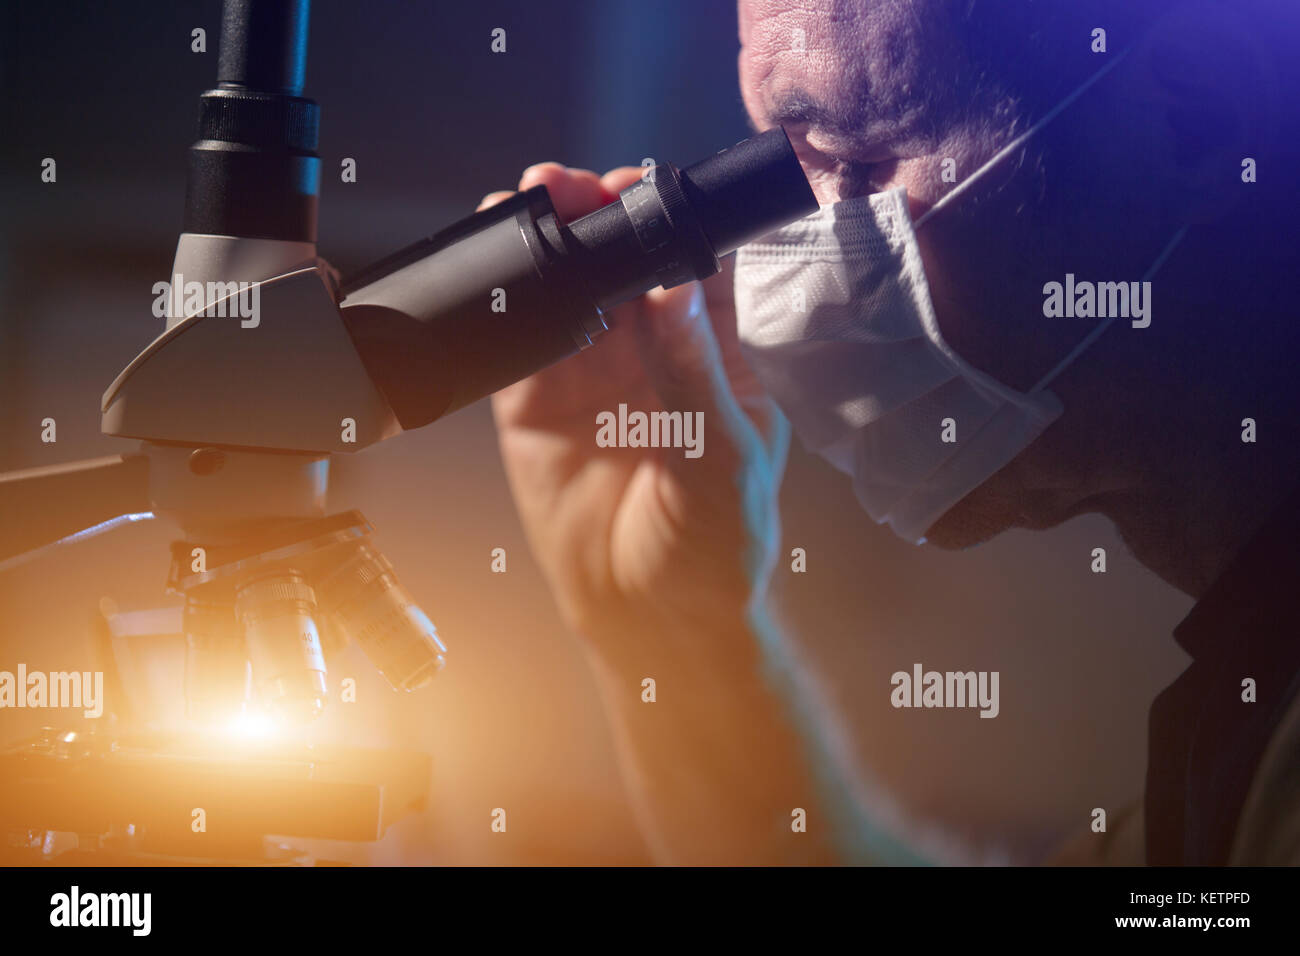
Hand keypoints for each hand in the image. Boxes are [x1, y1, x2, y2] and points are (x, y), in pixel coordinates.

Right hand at [480, 163, 788, 672]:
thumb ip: (692, 371)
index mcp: (714, 356)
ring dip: (551, 240)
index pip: (694, 268)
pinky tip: (497, 258)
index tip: (650, 191)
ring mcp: (591, 375)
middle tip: (581, 187)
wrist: (650, 619)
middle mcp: (652, 354)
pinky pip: (518, 339)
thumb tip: (674, 285)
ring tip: (534, 198)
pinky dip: (505, 298)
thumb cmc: (716, 546)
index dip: (673, 222)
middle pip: (624, 264)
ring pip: (568, 288)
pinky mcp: (536, 404)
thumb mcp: (722, 455)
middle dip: (602, 215)